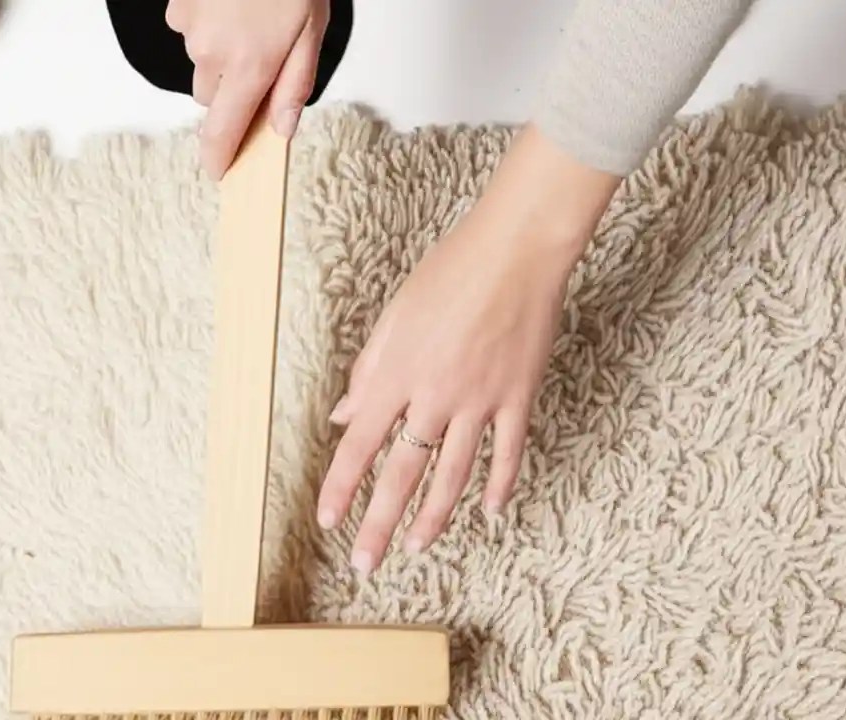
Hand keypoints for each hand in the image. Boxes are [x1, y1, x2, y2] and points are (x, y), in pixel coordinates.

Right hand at [165, 0, 328, 178]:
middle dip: (231, 90)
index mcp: (248, 65)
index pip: (223, 131)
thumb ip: (296, 82)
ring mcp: (188, 30)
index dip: (218, 157)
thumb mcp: (312, 26)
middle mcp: (210, 54)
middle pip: (211, 98)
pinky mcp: (176, 9)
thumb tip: (283, 129)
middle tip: (259, 57)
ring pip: (202, 64)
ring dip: (220, 54)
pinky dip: (208, 27)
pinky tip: (230, 4)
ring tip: (248, 19)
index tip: (219, 171)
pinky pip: (190, 33)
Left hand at [316, 124, 621, 574]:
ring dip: (432, 517)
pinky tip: (491, 512)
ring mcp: (479, 401)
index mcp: (396, 374)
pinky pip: (508, 453)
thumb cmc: (448, 273)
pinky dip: (500, 486)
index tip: (328, 519)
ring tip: (416, 546)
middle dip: (379, 524)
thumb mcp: (393, 318)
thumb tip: (346, 417)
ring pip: (453, 474)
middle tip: (365, 563)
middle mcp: (434, 396)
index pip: (359, 446)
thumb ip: (369, 373)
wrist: (514, 251)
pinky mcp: (517, 397)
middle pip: (402, 474)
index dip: (341, 487)